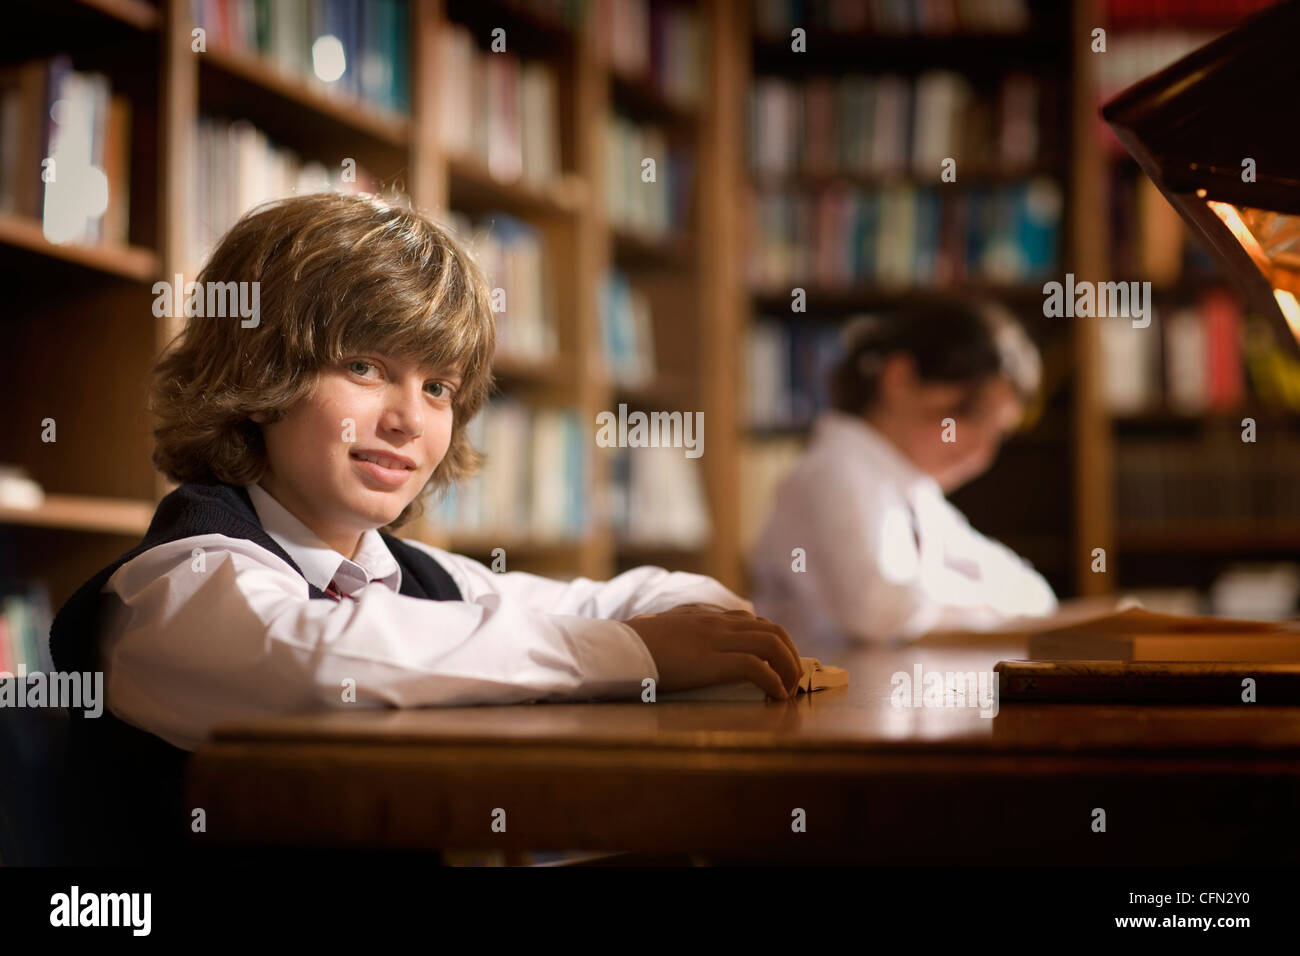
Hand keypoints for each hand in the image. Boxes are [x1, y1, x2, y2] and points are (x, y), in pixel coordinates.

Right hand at [624, 608, 802, 698]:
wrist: (619, 649)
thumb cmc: (635, 646)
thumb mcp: (666, 631)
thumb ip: (684, 633)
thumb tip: (687, 646)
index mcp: (707, 618)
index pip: (755, 622)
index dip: (775, 642)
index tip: (779, 663)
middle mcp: (718, 624)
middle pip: (773, 631)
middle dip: (791, 655)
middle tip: (792, 679)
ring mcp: (717, 640)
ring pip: (771, 644)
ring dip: (788, 667)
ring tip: (789, 689)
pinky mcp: (713, 661)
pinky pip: (756, 667)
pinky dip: (773, 681)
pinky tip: (775, 696)